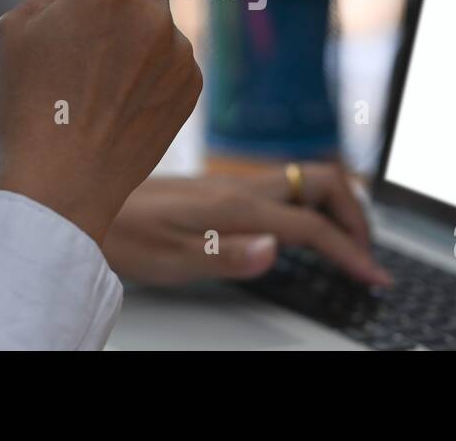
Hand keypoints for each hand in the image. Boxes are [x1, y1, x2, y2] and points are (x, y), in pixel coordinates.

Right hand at [0, 0, 202, 244]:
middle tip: (87, 7)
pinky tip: (118, 93)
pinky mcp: (190, 86)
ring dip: (136, 22)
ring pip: (159, 14)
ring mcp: (177, 52)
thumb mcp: (18, 28)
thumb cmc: (29, 105)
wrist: (62, 186)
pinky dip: (151, 61)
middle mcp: (153, 14)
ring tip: (97, 68)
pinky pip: (172, 53)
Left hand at [102, 166, 392, 286]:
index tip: (373, 276)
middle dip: (357, 214)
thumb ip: (228, 255)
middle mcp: (240, 187)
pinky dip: (309, 202)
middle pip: (323, 183)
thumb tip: (276, 250)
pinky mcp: (220, 188)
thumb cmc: (123, 234)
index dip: (350, 252)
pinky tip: (301, 228)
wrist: (82, 199)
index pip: (312, 227)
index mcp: (236, 206)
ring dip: (336, 205)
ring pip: (304, 179)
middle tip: (366, 252)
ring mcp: (231, 184)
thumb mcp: (172, 259)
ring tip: (347, 240)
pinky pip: (282, 186)